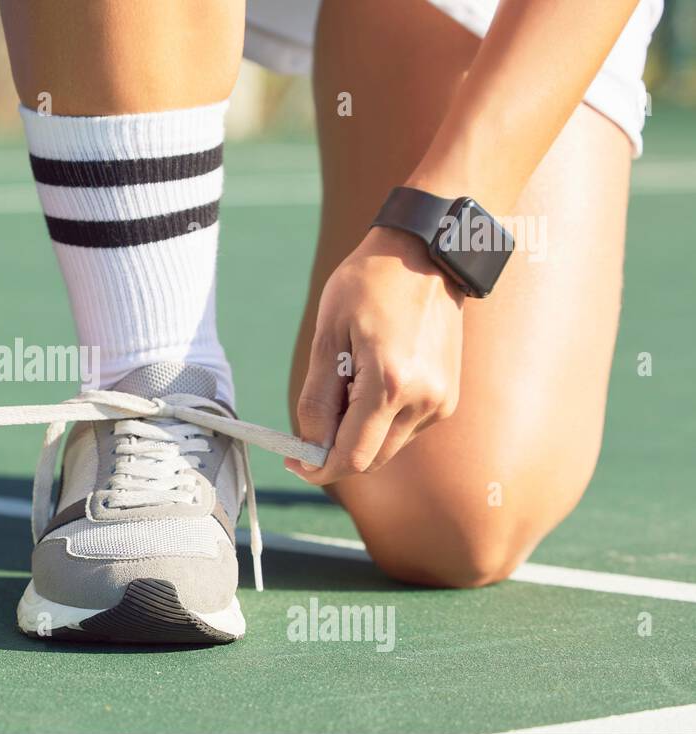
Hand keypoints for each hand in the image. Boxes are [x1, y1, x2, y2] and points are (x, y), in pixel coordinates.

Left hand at [287, 226, 463, 482]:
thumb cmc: (368, 285)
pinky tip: (366, 385)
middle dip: (334, 453)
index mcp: (390, 385)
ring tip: (342, 387)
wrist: (425, 256)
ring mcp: (440, 402)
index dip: (319, 469)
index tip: (295, 463)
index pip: (352, 456)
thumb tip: (310, 444)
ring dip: (357, 436)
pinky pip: (403, 430)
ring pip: (387, 448)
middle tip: (308, 428)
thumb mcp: (327, 336)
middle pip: (370, 459)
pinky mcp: (446, 399)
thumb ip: (317, 398)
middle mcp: (423, 401)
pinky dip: (378, 422)